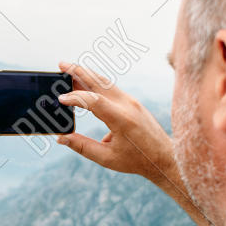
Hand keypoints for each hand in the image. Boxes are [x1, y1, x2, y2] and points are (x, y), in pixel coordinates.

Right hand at [56, 61, 180, 190]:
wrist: (165, 156)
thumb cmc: (137, 161)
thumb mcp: (107, 158)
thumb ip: (82, 147)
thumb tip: (61, 139)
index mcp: (121, 119)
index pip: (94, 101)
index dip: (76, 98)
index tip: (60, 99)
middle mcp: (127, 105)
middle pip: (99, 82)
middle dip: (79, 72)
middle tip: (61, 64)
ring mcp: (131, 101)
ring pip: (105, 82)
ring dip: (87, 74)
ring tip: (69, 70)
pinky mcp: (132, 102)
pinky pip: (111, 88)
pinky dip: (96, 83)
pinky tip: (84, 83)